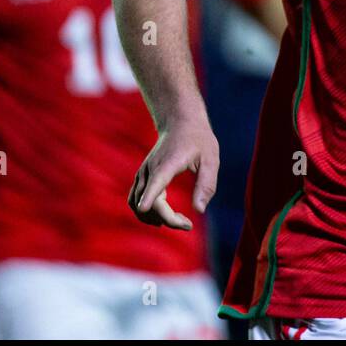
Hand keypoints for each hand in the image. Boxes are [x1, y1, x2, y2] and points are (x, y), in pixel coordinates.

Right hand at [129, 115, 218, 230]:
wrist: (179, 121)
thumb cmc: (198, 139)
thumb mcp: (210, 159)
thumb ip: (206, 184)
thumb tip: (199, 210)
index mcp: (167, 163)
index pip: (155, 183)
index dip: (149, 198)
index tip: (144, 209)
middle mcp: (150, 169)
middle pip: (148, 201)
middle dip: (166, 219)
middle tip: (188, 224)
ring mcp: (143, 173)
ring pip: (136, 203)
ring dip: (153, 218)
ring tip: (177, 220)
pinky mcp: (142, 176)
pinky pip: (134, 199)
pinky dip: (145, 212)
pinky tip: (163, 215)